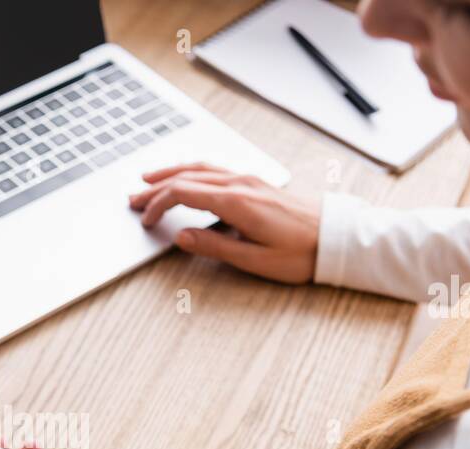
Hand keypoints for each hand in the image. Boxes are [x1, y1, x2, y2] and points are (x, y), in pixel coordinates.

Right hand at [129, 163, 321, 283]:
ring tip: (149, 180)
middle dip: (156, 188)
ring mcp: (249, 180)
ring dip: (172, 174)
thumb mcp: (254, 260)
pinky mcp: (256, 183)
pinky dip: (192, 172)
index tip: (146, 220)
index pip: (184, 194)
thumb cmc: (300, 253)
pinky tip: (186, 178)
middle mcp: (241, 184)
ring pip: (201, 168)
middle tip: (133, 199)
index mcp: (236, 202)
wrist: (336, 238)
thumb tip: (181, 237)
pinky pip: (216, 170)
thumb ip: (214, 247)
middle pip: (187, 177)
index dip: (158, 206)